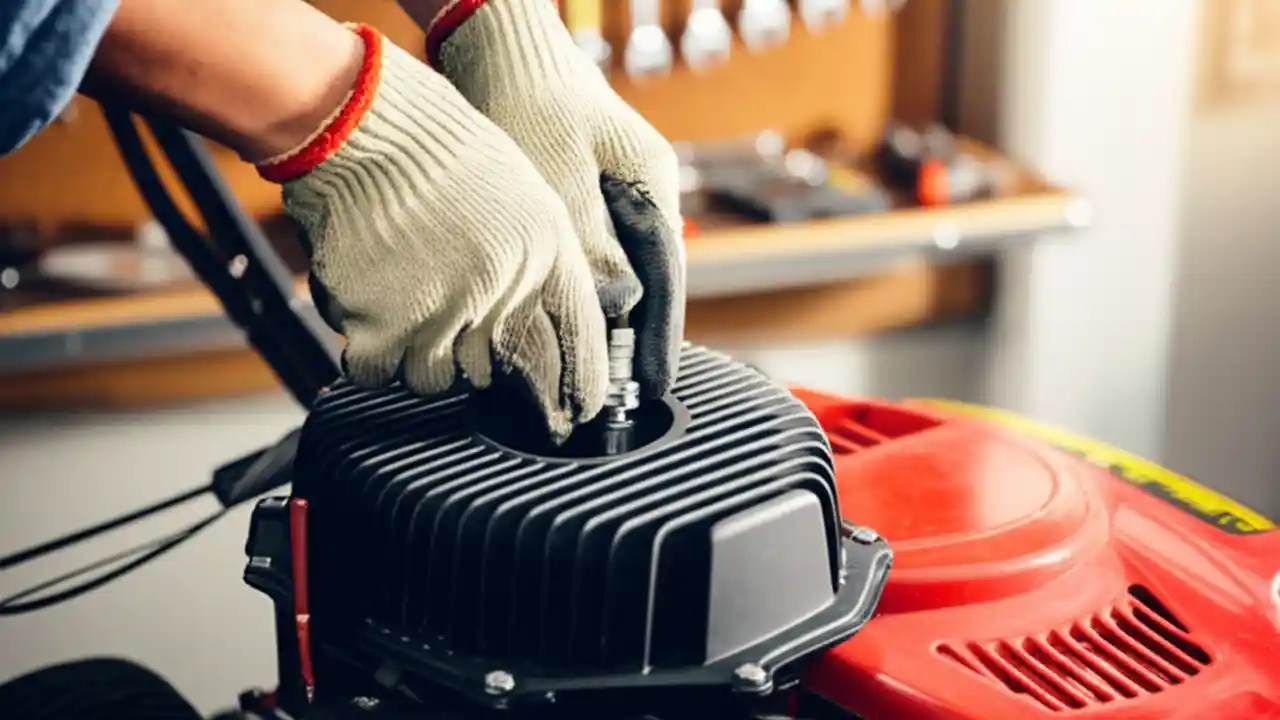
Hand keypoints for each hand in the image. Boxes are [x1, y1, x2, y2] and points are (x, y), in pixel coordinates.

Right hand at [259, 27, 607, 439]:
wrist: (365, 127)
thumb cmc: (439, 153)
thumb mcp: (524, 198)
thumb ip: (543, 265)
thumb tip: (550, 332)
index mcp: (546, 256)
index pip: (580, 342)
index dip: (581, 385)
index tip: (578, 412)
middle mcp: (501, 292)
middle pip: (512, 376)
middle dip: (506, 387)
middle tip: (480, 368)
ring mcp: (441, 315)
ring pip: (440, 381)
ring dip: (424, 359)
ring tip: (409, 307)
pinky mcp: (382, 328)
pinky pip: (379, 374)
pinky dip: (371, 353)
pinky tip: (369, 312)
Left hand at [421, 0, 686, 398]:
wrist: (489, 38)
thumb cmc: (525, 97)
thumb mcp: (560, 180)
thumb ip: (592, 249)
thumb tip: (618, 313)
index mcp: (651, 186)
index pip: (665, 279)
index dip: (659, 340)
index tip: (653, 391)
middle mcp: (636, 192)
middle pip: (641, 282)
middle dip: (625, 340)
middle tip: (608, 397)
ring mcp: (603, 190)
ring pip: (607, 272)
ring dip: (592, 319)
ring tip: (574, 372)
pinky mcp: (569, 189)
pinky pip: (576, 254)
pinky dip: (565, 290)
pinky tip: (543, 321)